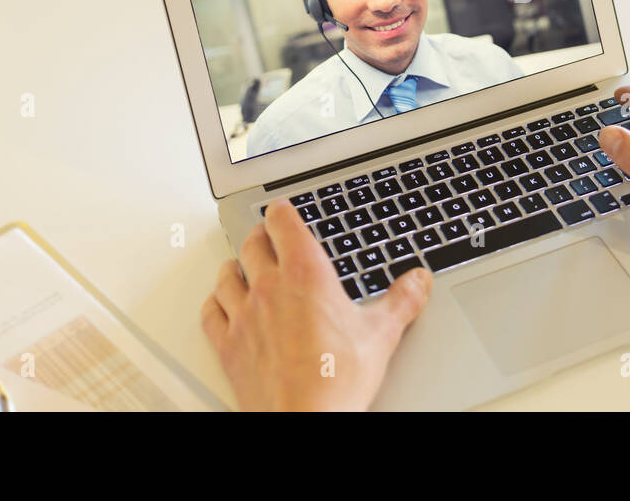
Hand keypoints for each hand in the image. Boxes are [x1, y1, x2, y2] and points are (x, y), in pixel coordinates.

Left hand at [201, 198, 432, 409]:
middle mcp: (269, 288)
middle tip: (268, 234)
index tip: (283, 209)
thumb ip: (402, 301)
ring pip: (227, 274)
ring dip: (235, 265)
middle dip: (261, 235)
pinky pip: (211, 312)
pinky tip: (221, 303)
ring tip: (242, 263)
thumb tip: (418, 281)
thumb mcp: (381, 334)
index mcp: (306, 274)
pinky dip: (215, 302)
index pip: (283, 223)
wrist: (305, 420)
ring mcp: (243, 317)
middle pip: (253, 244)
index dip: (282, 212)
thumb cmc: (337, 381)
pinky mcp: (228, 346)